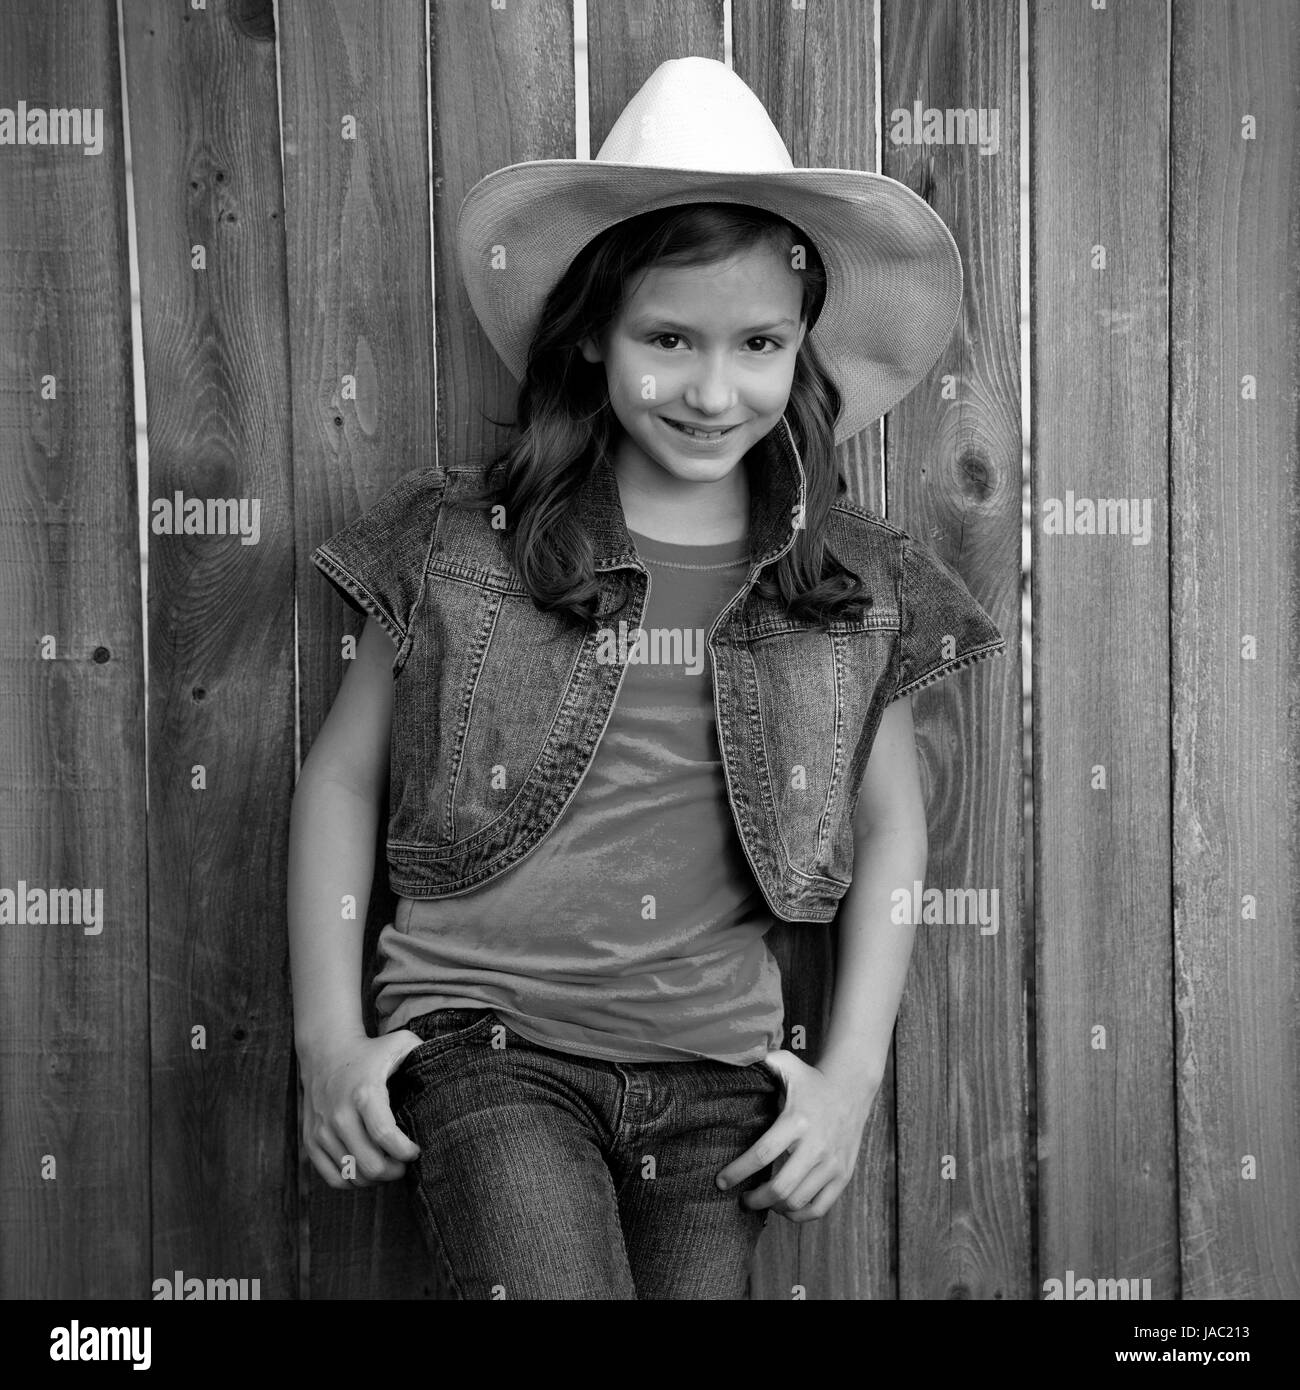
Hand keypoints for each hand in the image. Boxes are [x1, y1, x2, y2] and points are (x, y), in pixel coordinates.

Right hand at [298, 1030, 423, 1188]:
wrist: (326, 1052)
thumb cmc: (371, 1052)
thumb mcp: (400, 1043)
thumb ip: (426, 1053)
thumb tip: (450, 1069)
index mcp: (365, 1094)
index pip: (385, 1136)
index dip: (405, 1152)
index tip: (416, 1151)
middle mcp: (339, 1115)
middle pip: (370, 1164)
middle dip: (395, 1171)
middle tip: (404, 1164)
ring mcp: (322, 1131)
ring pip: (353, 1176)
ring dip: (375, 1178)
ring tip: (388, 1164)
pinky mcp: (311, 1141)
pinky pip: (334, 1178)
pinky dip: (353, 1181)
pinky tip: (366, 1167)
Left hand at [715, 1051, 877, 1222]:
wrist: (852, 1088)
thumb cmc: (811, 1080)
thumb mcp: (787, 1064)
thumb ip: (761, 1061)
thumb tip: (732, 1057)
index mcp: (797, 1121)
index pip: (763, 1154)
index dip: (738, 1171)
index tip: (721, 1181)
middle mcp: (816, 1145)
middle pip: (780, 1187)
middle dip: (755, 1199)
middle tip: (741, 1198)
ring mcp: (832, 1164)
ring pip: (798, 1202)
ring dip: (774, 1208)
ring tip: (761, 1201)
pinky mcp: (843, 1175)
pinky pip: (819, 1208)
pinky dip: (799, 1215)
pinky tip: (784, 1208)